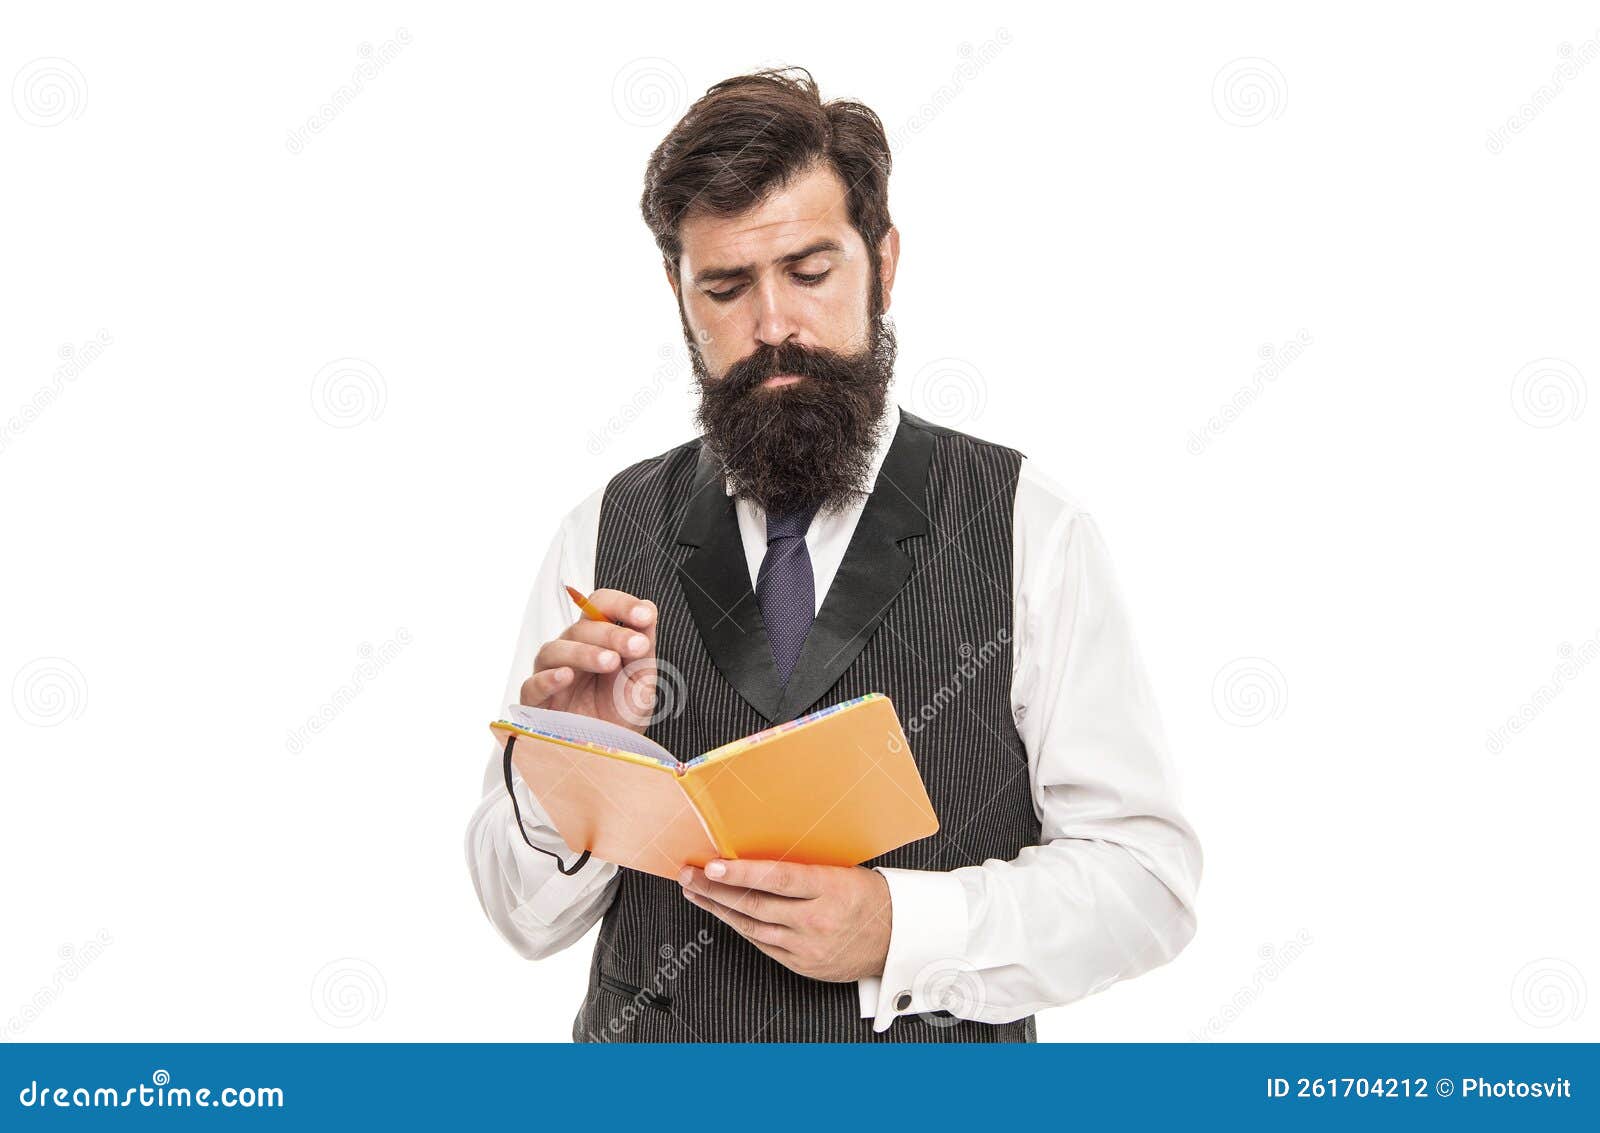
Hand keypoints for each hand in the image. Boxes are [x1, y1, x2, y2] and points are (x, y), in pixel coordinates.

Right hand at [520, 589, 657, 733]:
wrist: (610, 754)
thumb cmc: (623, 714)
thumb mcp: (642, 680)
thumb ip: (643, 646)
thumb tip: (648, 607)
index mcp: (596, 640)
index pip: (599, 606)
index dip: (621, 604)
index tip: (644, 614)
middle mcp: (570, 651)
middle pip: (580, 626)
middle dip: (612, 633)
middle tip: (637, 646)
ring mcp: (550, 674)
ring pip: (555, 649)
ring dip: (584, 652)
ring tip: (610, 662)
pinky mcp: (537, 702)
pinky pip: (533, 685)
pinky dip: (548, 678)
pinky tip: (567, 676)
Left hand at [678, 858, 891, 982]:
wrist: (897, 939)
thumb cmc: (869, 897)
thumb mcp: (843, 871)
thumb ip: (803, 867)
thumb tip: (757, 852)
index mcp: (831, 889)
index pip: (777, 879)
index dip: (741, 872)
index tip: (712, 865)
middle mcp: (817, 920)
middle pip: (755, 904)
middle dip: (715, 888)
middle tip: (689, 874)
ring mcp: (808, 947)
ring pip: (752, 927)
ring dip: (719, 908)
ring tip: (695, 891)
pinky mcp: (802, 965)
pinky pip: (762, 944)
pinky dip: (740, 926)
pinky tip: (723, 913)